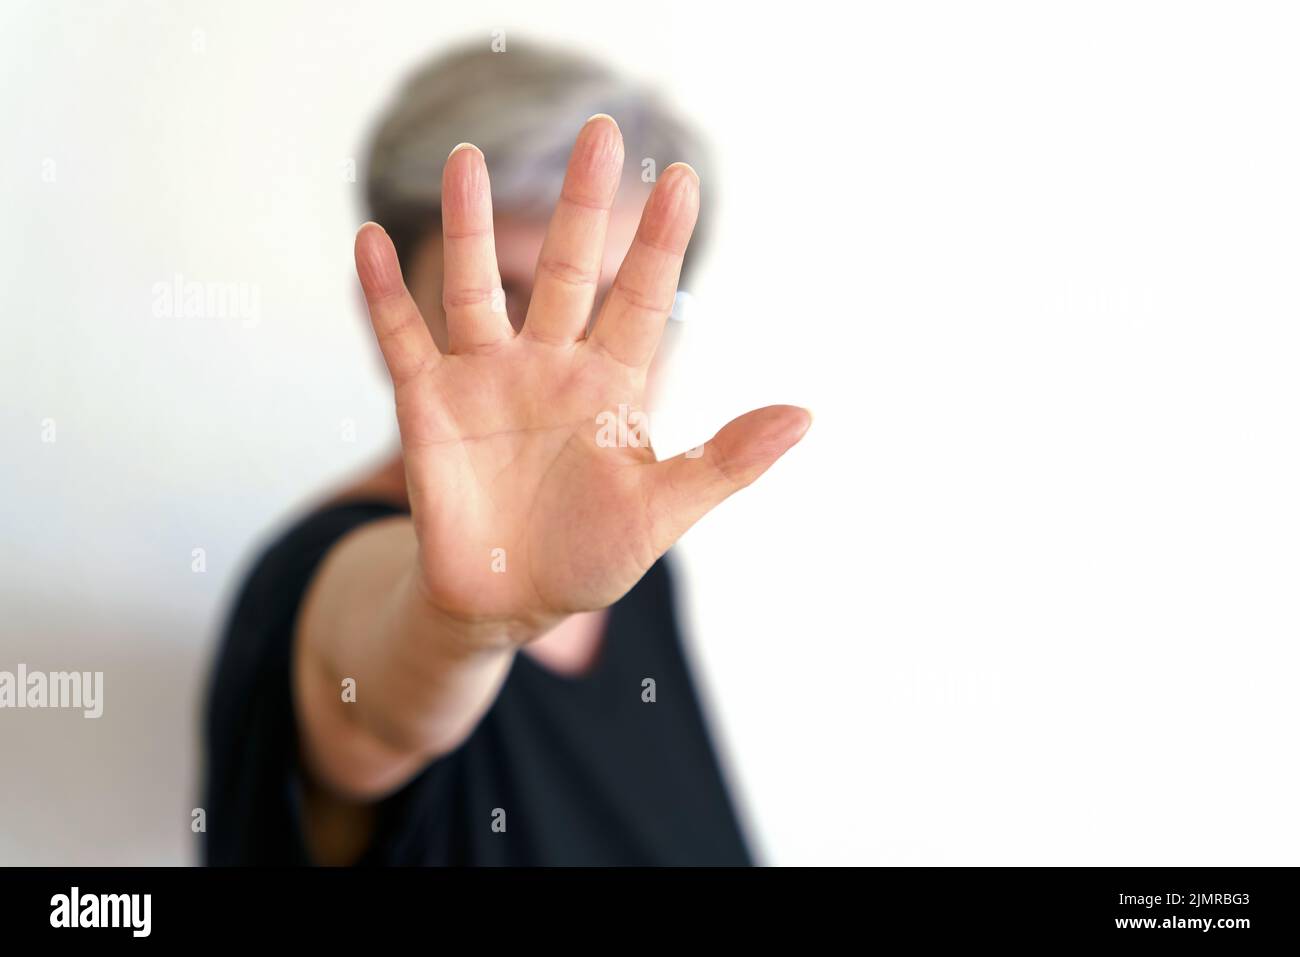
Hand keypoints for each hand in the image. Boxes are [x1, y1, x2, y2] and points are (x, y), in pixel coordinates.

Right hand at [354, 115, 809, 641]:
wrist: (506, 601)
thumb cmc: (589, 556)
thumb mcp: (663, 511)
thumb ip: (725, 461)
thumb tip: (805, 415)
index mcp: (610, 385)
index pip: (642, 299)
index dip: (661, 243)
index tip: (684, 179)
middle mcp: (549, 366)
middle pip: (567, 270)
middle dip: (583, 205)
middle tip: (602, 132)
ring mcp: (486, 379)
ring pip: (477, 288)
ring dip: (470, 226)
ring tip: (467, 159)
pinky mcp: (429, 405)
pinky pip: (403, 338)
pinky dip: (384, 293)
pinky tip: (370, 238)